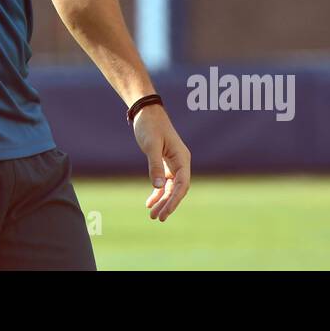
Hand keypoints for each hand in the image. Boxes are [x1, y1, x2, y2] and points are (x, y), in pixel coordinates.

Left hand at [132, 104, 190, 222]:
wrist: (146, 112)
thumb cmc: (150, 125)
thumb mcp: (151, 145)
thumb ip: (155, 165)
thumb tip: (158, 187)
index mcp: (182, 158)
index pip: (182, 184)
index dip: (174, 200)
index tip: (165, 212)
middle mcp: (181, 162)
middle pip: (177, 189)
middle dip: (168, 204)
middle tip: (157, 218)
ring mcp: (174, 163)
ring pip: (170, 187)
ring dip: (162, 200)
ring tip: (152, 215)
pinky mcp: (165, 163)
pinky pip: (164, 181)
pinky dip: (157, 192)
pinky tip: (150, 202)